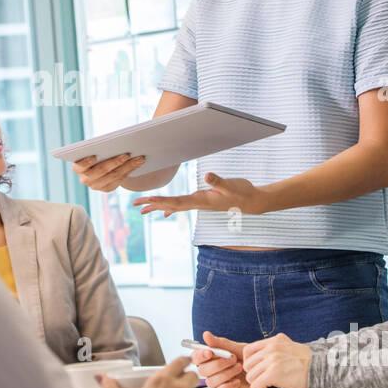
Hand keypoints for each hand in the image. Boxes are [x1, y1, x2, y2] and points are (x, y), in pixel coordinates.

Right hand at [72, 153, 146, 192]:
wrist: (100, 162)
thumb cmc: (96, 151)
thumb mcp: (95, 148)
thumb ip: (99, 146)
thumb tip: (115, 141)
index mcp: (77, 168)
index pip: (79, 166)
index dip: (86, 162)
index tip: (94, 156)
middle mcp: (85, 179)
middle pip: (100, 171)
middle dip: (115, 162)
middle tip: (127, 154)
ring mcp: (95, 186)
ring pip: (113, 176)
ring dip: (127, 166)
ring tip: (139, 158)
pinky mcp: (106, 188)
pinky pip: (119, 180)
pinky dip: (129, 171)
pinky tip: (137, 163)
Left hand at [133, 173, 266, 215]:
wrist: (252, 201)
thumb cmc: (242, 192)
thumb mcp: (231, 184)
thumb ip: (219, 181)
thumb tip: (208, 176)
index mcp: (201, 200)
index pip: (176, 201)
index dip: (161, 201)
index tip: (146, 200)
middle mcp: (197, 204)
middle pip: (170, 205)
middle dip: (152, 204)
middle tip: (135, 204)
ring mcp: (199, 203)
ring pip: (174, 206)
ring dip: (158, 207)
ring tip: (142, 210)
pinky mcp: (203, 201)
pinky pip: (182, 206)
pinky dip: (171, 208)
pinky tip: (164, 212)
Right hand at [190, 331, 256, 387]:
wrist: (266, 371)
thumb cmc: (251, 359)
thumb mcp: (237, 349)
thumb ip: (221, 344)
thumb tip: (205, 335)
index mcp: (211, 359)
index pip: (196, 357)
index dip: (199, 355)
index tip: (210, 352)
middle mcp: (212, 372)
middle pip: (202, 370)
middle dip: (218, 364)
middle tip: (233, 359)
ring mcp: (218, 384)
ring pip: (210, 382)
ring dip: (225, 374)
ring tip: (240, 368)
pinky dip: (226, 387)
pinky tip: (237, 382)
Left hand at [243, 333, 310, 387]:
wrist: (324, 372)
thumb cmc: (311, 366)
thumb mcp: (292, 349)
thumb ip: (278, 350)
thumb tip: (266, 359)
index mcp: (276, 341)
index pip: (249, 351)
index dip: (251, 364)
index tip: (258, 372)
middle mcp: (272, 348)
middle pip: (247, 365)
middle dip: (255, 376)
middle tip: (265, 382)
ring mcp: (272, 360)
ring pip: (250, 376)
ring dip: (258, 385)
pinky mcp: (274, 373)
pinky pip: (256, 386)